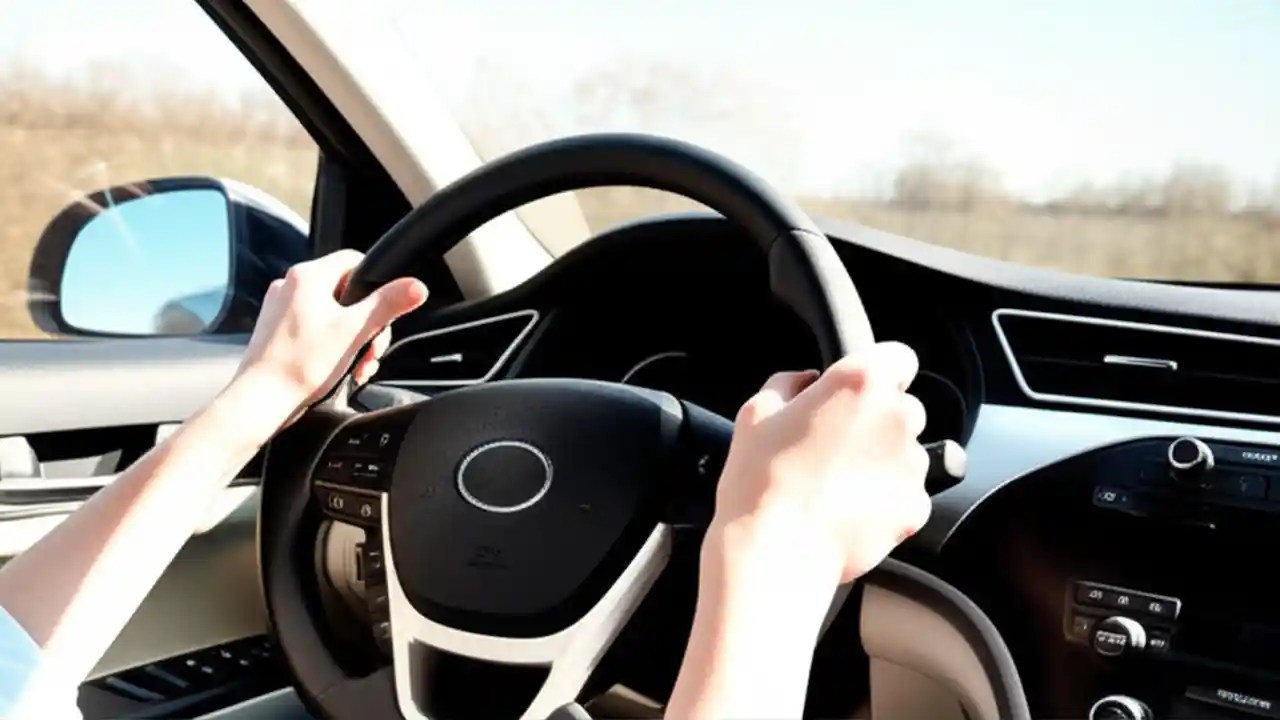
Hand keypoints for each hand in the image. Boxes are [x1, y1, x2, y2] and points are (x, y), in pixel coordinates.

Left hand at [231, 249, 427, 422]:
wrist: (261, 399)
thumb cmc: (301, 365)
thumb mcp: (355, 331)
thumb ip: (388, 305)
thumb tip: (417, 286)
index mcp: (308, 276)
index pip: (355, 261)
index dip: (376, 286)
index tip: (383, 313)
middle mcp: (290, 285)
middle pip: (347, 292)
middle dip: (367, 324)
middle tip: (371, 351)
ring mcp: (281, 307)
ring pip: (333, 313)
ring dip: (352, 339)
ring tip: (356, 367)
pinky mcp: (277, 328)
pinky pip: (315, 327)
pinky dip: (332, 345)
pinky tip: (338, 368)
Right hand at [710, 342, 930, 583]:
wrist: (776, 552)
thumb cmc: (760, 480)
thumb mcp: (756, 412)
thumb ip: (789, 382)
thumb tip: (805, 380)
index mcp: (861, 383)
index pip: (899, 356)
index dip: (879, 371)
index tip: (858, 390)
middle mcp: (897, 418)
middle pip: (903, 407)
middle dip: (877, 420)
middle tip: (835, 442)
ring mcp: (912, 466)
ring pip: (906, 452)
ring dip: (882, 460)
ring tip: (836, 482)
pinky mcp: (916, 507)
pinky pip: (907, 493)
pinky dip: (886, 499)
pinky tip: (847, 508)